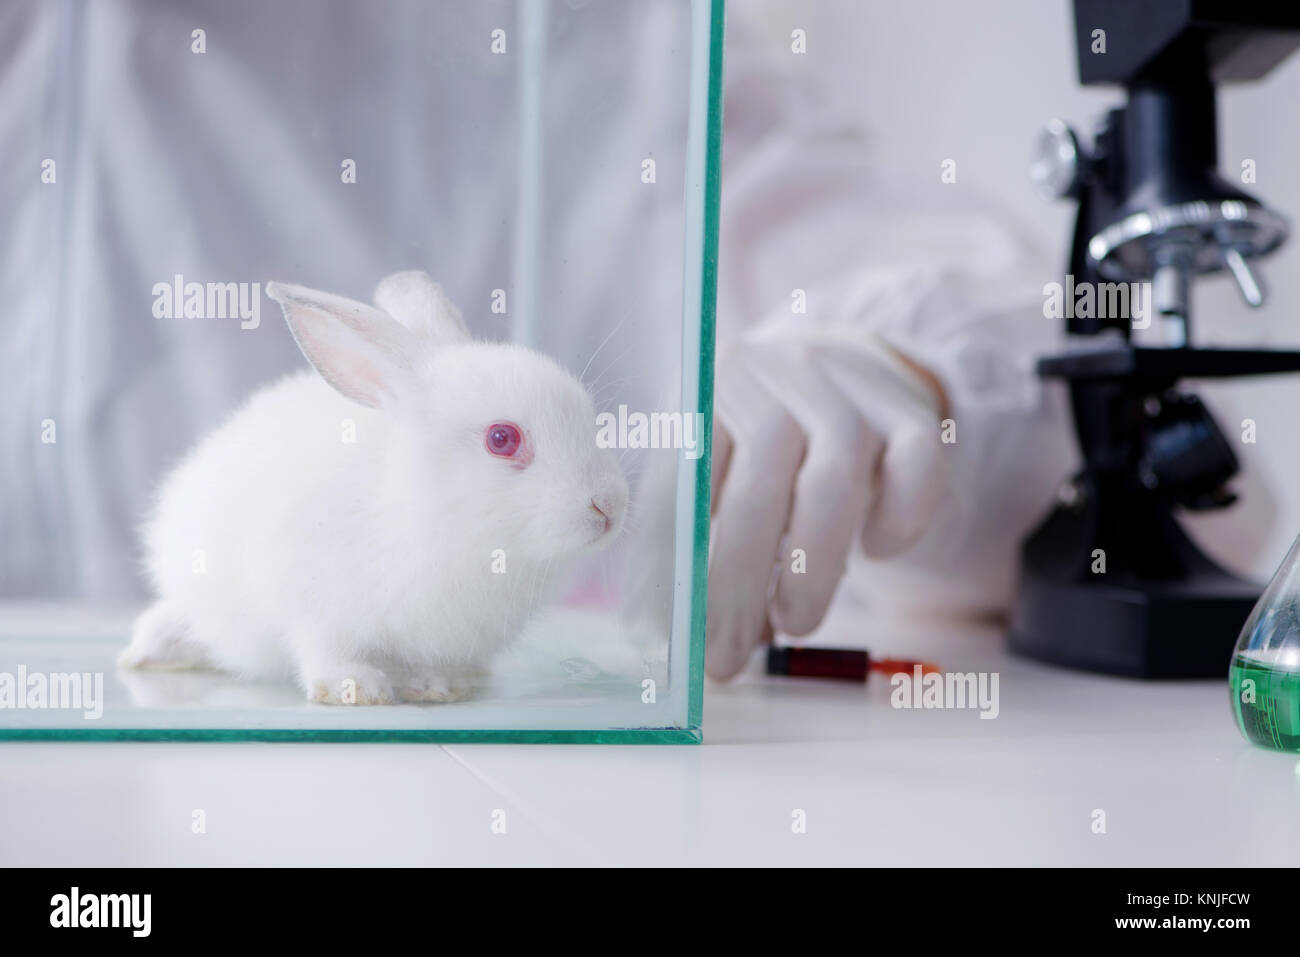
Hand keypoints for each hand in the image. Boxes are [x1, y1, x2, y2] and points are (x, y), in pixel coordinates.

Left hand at [706, 325, 949, 680]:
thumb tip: (659, 635)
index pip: (686, 483)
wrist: (849, 365)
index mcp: (710, 386)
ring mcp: (850, 388)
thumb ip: (684, 530)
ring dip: (810, 568)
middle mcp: (778, 373)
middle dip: (738, 586)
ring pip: (834, 482)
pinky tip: (876, 552)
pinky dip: (897, 521)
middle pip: (758, 486)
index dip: (677, 567)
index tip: (677, 640)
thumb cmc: (762, 439)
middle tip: (729, 657)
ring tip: (793, 623)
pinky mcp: (913, 410)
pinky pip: (916, 469)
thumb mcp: (712, 462)